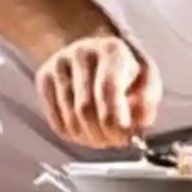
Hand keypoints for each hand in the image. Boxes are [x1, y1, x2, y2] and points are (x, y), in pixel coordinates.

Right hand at [34, 34, 161, 148]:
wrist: (96, 50)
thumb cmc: (125, 69)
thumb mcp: (147, 78)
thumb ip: (147, 102)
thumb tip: (136, 128)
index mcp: (112, 50)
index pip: (108, 89)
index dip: (115, 120)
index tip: (125, 137)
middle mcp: (82, 52)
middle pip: (85, 108)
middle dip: (102, 134)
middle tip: (115, 141)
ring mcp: (59, 64)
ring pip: (69, 118)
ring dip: (88, 138)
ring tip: (103, 136)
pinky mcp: (44, 77)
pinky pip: (55, 121)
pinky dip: (72, 135)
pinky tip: (86, 131)